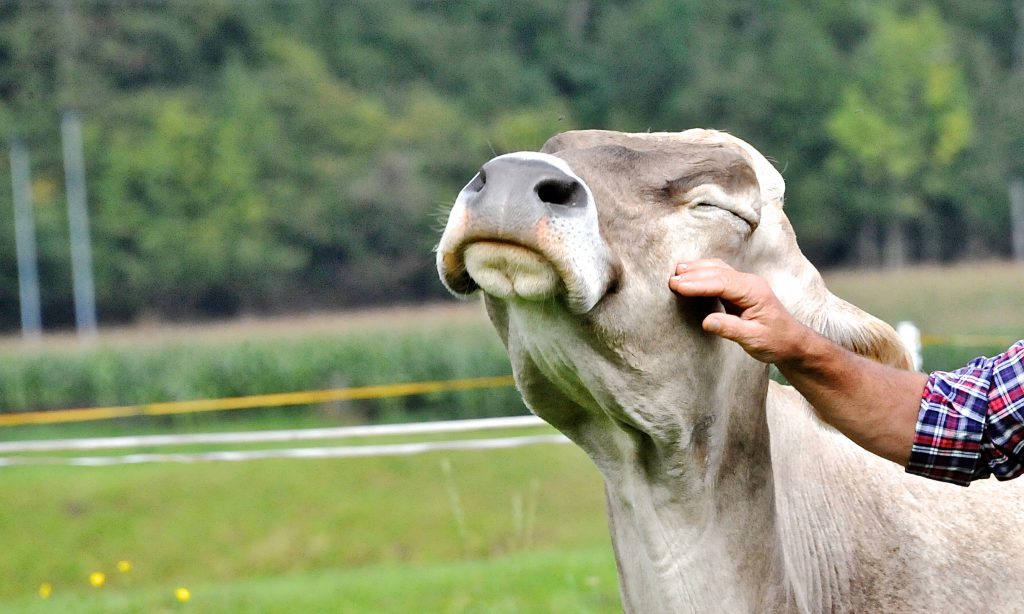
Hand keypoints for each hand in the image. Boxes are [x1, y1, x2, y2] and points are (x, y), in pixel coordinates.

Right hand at [667, 259, 810, 363]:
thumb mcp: (754, 339)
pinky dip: (702, 273)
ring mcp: (744, 284)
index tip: (677, 286)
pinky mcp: (739, 289)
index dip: (698, 284)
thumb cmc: (775, 341)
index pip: (721, 282)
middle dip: (692, 275)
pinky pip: (718, 275)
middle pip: (717, 272)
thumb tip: (706, 321)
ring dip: (696, 270)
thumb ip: (730, 329)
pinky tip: (689, 275)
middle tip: (669, 280)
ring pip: (717, 269)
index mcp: (753, 292)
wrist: (792, 342)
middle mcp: (749, 282)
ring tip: (675, 273)